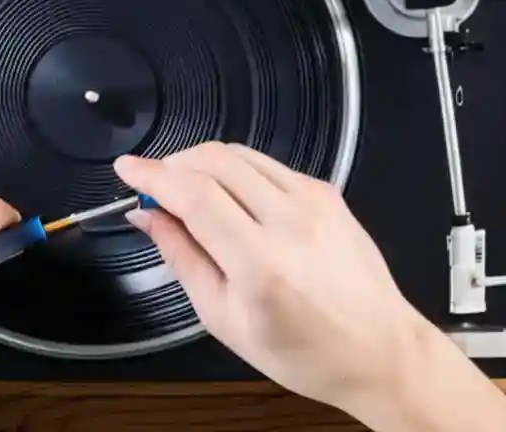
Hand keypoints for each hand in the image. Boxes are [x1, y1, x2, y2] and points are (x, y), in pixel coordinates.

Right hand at [116, 143, 428, 411]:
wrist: (379, 351)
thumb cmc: (302, 351)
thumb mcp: (224, 319)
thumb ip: (182, 259)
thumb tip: (147, 216)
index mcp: (260, 264)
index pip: (193, 195)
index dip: (152, 175)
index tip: (126, 169)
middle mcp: (290, 222)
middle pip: (214, 161)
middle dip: (173, 164)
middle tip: (154, 187)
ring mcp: (314, 201)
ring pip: (240, 154)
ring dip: (202, 162)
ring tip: (187, 190)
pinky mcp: (327, 193)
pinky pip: (268, 165)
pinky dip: (237, 172)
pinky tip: (231, 198)